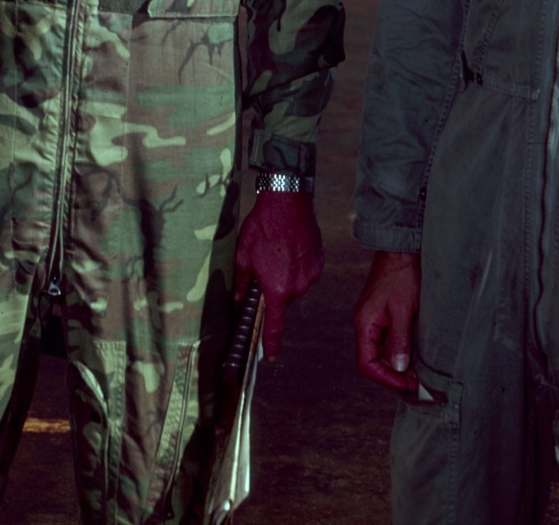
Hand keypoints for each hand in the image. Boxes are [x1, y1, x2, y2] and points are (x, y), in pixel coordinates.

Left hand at [234, 190, 323, 360]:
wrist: (288, 201)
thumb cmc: (263, 227)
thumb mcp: (244, 255)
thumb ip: (243, 282)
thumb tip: (239, 299)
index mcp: (277, 290)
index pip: (274, 325)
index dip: (271, 343)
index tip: (270, 357)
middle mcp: (298, 287)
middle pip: (283, 299)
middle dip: (274, 289)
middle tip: (265, 266)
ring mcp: (311, 275)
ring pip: (295, 285)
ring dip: (286, 275)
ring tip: (278, 251)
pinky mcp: (319, 262)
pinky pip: (306, 272)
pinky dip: (297, 265)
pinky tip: (290, 247)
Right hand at [354, 250, 420, 394]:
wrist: (402, 249)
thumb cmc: (402, 275)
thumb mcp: (404, 310)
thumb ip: (399, 340)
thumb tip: (398, 368)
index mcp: (365, 323)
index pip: (367, 364)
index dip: (386, 379)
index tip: (407, 385)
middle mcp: (365, 323)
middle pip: (372, 361)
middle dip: (393, 375)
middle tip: (416, 383)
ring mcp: (373, 319)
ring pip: (380, 352)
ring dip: (396, 364)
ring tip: (416, 372)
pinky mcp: (382, 314)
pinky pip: (386, 341)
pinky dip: (398, 351)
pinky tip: (413, 355)